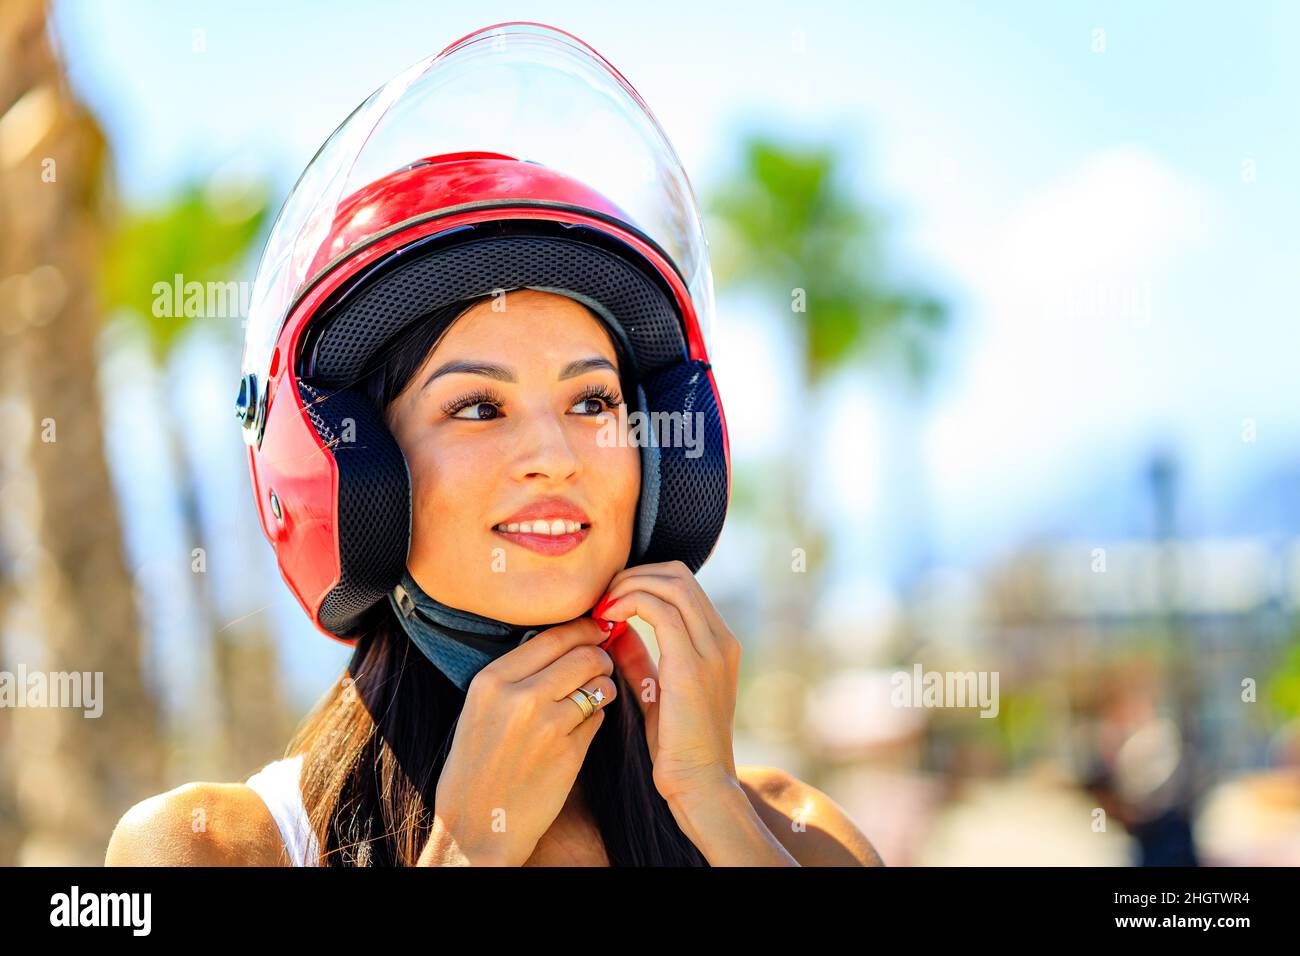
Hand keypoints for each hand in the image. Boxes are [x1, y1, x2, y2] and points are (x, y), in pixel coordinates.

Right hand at [418, 617, 615, 865]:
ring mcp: (547, 725)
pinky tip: (579, 729)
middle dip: (600, 655)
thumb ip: (516, 675)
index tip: (596, 629)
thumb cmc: (478, 765)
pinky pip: (598, 718)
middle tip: (602, 663)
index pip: (552, 636)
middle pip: (583, 655)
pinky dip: (596, 718)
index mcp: (491, 680)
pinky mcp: (569, 752)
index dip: (582, 629)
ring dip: (604, 686)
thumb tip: (564, 641)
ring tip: (595, 695)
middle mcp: (519, 697)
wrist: (478, 825)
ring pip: (598, 684)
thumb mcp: (480, 708)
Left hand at [600, 560, 741, 806]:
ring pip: (670, 583)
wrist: (700, 785)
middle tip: (601, 598)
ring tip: (601, 607)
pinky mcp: (692, 665)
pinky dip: (629, 604)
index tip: (609, 599)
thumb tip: (613, 628)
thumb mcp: (656, 691)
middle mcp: (721, 640)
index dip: (641, 580)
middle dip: (633, 575)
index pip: (681, 583)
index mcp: (718, 643)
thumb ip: (638, 657)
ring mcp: (712, 650)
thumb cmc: (676, 746)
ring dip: (628, 586)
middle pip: (677, 574)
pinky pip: (660, 610)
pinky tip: (607, 621)